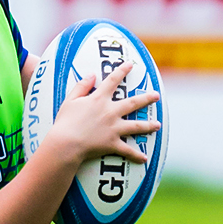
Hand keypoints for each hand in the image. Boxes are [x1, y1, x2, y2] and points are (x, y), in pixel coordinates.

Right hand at [44, 61, 161, 164]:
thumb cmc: (65, 122)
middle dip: (146, 98)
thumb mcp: (70, 100)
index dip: (122, 71)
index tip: (130, 64)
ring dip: (148, 125)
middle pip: (133, 103)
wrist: (66, 143)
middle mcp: (110, 112)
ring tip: (157, 125)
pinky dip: (136, 156)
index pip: (113, 81)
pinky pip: (127, 150)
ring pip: (136, 126)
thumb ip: (81, 86)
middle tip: (156, 95)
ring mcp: (114, 128)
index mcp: (99, 99)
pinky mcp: (112, 143)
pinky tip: (144, 159)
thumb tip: (91, 74)